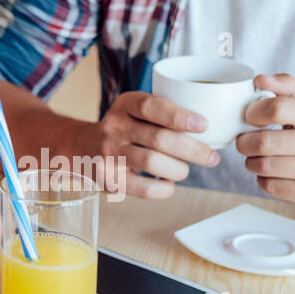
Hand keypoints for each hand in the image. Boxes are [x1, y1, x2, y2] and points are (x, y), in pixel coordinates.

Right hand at [84, 91, 220, 198]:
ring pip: (153, 162)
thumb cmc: (124, 128)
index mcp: (125, 104)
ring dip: (179, 169)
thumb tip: (209, 130)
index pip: (152, 106)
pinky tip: (168, 183)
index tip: (204, 125)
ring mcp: (109, 153)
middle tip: (211, 157)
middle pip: (158, 138)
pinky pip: (144, 188)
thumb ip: (164, 113)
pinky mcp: (109, 178)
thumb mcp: (136, 110)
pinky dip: (164, 188)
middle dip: (192, 150)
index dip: (180, 116)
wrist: (83, 147)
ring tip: (185, 170)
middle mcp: (114, 127)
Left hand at [238, 73, 294, 216]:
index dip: (253, 113)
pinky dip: (263, 180)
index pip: (277, 108)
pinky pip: (271, 186)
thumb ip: (286, 88)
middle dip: (245, 143)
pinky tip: (271, 175)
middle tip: (245, 143)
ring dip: (251, 163)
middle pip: (264, 141)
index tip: (250, 118)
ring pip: (264, 166)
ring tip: (257, 159)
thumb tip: (258, 79)